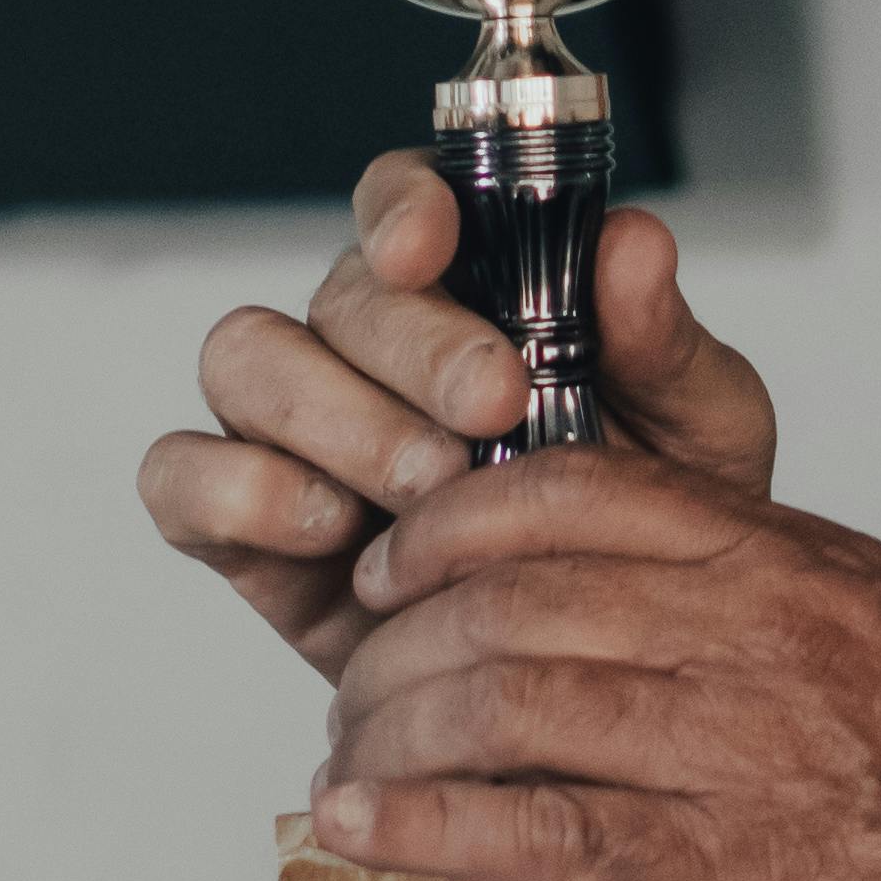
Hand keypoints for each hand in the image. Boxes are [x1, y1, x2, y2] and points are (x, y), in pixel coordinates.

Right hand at [137, 151, 777, 679]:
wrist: (604, 677)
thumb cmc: (646, 529)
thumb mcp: (698, 434)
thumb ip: (662, 341)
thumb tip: (633, 241)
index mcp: (471, 290)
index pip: (404, 203)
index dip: (402, 208)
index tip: (430, 244)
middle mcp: (366, 345)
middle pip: (336, 293)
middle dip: (412, 346)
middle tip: (492, 410)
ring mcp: (295, 431)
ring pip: (244, 363)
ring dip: (334, 417)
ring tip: (427, 490)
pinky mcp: (246, 526)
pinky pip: (183, 478)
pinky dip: (242, 493)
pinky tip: (333, 533)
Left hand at [307, 445, 880, 880]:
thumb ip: (763, 586)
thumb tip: (656, 575)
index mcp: (782, 559)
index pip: (566, 492)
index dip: (446, 524)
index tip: (397, 565)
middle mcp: (748, 633)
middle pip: (506, 599)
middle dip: (396, 644)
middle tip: (361, 688)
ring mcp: (730, 747)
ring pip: (498, 704)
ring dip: (389, 738)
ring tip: (353, 767)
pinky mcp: (720, 871)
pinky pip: (532, 833)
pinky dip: (423, 830)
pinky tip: (358, 833)